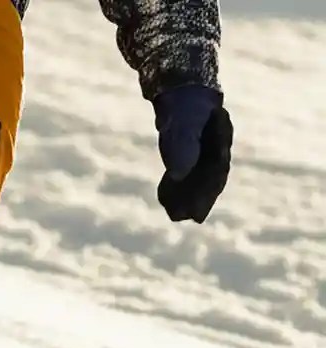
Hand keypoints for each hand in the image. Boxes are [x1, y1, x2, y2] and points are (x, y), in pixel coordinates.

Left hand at [152, 85, 232, 222]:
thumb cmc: (183, 103)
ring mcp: (206, 150)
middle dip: (198, 199)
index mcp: (220, 141)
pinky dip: (179, 186)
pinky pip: (189, 173)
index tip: (196, 213)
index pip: (216, 173)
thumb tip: (178, 174)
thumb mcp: (182, 121)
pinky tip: (166, 200)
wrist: (182, 89)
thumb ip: (183, 145)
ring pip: (200, 178)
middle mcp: (217, 149)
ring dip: (189, 196)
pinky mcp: (194, 152)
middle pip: (210, 180)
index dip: (206, 194)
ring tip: (174, 214)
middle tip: (185, 218)